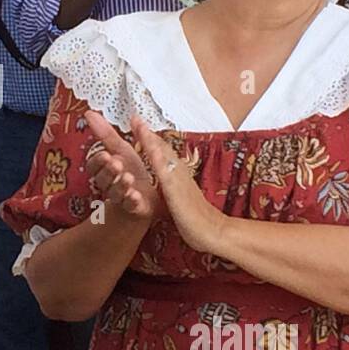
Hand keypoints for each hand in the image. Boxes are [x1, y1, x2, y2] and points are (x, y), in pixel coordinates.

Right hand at [85, 110, 161, 221]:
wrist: (148, 194)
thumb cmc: (133, 169)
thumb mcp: (121, 149)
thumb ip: (105, 134)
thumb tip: (88, 112)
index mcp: (104, 169)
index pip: (94, 166)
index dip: (98, 161)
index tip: (106, 154)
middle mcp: (108, 184)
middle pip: (102, 180)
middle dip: (109, 172)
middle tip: (116, 164)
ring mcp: (119, 198)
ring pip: (114, 193)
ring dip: (120, 185)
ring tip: (128, 178)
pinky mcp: (132, 208)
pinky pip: (129, 206)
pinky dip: (131, 201)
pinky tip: (135, 196)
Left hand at [130, 115, 228, 255]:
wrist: (213, 232)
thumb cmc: (196, 219)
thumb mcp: (181, 199)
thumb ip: (175, 188)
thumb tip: (168, 183)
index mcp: (178, 176)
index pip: (163, 153)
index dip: (151, 139)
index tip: (139, 126)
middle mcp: (179, 174)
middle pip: (163, 148)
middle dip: (148, 133)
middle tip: (135, 117)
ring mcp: (179, 181)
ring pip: (164, 156)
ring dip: (151, 140)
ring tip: (138, 124)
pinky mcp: (178, 192)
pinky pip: (167, 174)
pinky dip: (159, 161)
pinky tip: (151, 151)